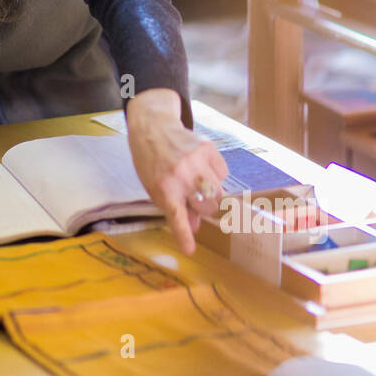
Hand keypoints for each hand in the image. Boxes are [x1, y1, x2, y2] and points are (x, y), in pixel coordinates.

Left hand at [126, 88, 227, 255]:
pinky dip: (216, 175)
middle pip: (208, 206)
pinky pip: (223, 172)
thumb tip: (194, 226)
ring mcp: (197, 160)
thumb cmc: (152, 161)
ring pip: (219, 191)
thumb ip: (173, 207)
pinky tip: (201, 167)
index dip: (183, 235)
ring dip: (211, 193)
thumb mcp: (154, 187)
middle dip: (205, 208)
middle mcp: (181, 175)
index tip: (189, 249)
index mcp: (164, 187)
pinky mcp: (209, 148)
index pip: (176, 216)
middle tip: (196, 200)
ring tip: (198, 182)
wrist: (153, 126)